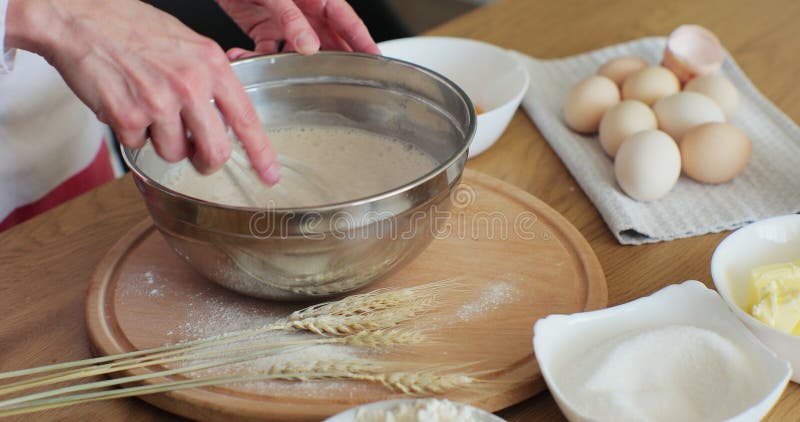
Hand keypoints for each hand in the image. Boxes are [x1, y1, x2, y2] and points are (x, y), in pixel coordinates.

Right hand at [6, 0, 280, 183]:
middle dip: (206, 162)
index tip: (270, 175)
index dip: (261, 153)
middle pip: (215, 151)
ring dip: (161, 142)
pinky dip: (130, 133)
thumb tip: (223, 113)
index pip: (246, 118)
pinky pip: (138, 146)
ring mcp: (160, 102)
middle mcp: (190, 84)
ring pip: (174, 153)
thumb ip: (209, 78)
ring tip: (147, 111)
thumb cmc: (130, 27)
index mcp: (211, 65)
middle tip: (197, 157)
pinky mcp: (129, 115)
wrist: (79, 18)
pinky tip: (124, 105)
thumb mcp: (187, 44)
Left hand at [217, 0, 379, 58]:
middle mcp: (306, 12)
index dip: (365, 45)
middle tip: (334, 86)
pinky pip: (266, 50)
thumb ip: (292, 19)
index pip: (350, 25)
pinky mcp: (262, 26)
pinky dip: (254, 59)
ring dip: (285, 65)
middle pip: (327, 43)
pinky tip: (243, 58)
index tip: (378, 64)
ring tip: (276, 73)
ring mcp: (285, 21)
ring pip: (296, 53)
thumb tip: (310, 48)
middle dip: (329, 65)